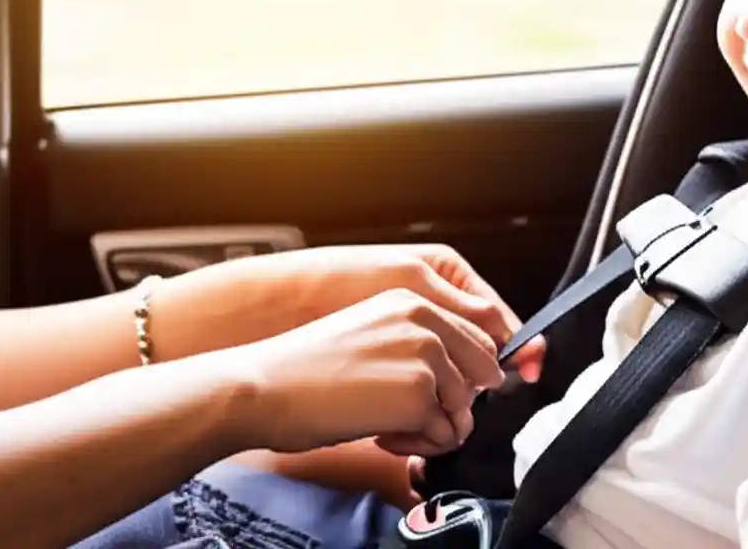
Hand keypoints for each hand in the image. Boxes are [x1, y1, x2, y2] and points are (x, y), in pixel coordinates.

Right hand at [227, 288, 505, 454]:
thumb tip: (462, 381)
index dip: (468, 377)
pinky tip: (381, 437)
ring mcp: (427, 356)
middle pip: (482, 374)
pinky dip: (418, 447)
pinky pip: (444, 435)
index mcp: (413, 300)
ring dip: (433, 429)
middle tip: (414, 419)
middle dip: (455, 404)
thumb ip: (418, 345)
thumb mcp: (371, 334)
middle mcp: (427, 321)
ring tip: (389, 428)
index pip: (477, 340)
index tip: (447, 398)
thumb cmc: (305, 369)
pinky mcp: (420, 395)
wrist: (266, 387)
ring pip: (464, 409)